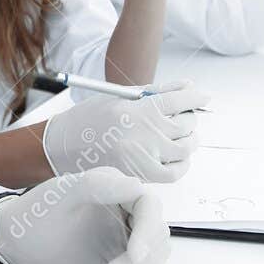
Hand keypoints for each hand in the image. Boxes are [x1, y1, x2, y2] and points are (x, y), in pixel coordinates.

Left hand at [0, 167, 170, 263]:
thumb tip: (136, 185)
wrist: (15, 242)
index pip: (148, 204)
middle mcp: (123, 204)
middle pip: (157, 230)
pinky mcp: (119, 250)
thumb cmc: (32, 216)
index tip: (136, 254)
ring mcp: (123, 228)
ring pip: (156, 251)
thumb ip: (97, 186)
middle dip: (143, 257)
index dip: (148, 230)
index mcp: (112, 184)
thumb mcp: (61, 197)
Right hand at [41, 81, 206, 183]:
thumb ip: (156, 92)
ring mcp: (142, 157)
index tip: (202, 97)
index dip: (195, 97)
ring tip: (182, 136)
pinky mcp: (139, 175)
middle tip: (185, 115)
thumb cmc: (88, 119)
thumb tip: (188, 88)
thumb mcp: (119, 97)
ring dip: (189, 140)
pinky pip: (174, 172)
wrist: (60, 148)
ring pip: (184, 148)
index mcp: (135, 109)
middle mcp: (141, 133)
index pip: (179, 100)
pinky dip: (182, 164)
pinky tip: (176, 156)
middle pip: (185, 124)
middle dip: (191, 118)